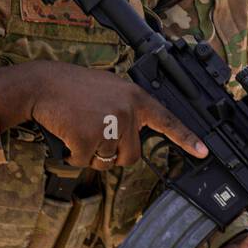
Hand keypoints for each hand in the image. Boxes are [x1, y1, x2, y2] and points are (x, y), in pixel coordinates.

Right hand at [0, 60, 206, 169]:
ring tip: (79, 128)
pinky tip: (68, 134)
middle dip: (112, 154)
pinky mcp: (89, 137)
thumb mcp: (110, 91)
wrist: (44, 84)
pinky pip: (85, 163)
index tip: (203, 152)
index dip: (186, 139)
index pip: (168, 120)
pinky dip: (73, 155)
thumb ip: (127, 110)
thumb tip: (130, 141)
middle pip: (131, 156)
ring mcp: (109, 123)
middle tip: (94, 134)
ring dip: (91, 154)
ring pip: (107, 161)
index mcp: (136, 97)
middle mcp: (128, 110)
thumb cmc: (74, 88)